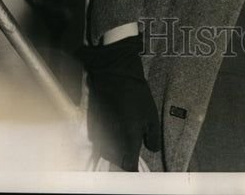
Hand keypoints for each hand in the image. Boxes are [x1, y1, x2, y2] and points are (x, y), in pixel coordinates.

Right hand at [78, 35, 160, 170]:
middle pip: (116, 161)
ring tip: (124, 136)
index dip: (133, 170)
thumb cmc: (136, 94)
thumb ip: (152, 137)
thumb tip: (152, 149)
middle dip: (124, 158)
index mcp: (127, 142)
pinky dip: (107, 137)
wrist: (114, 74)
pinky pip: (100, 138)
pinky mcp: (92, 124)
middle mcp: (110, 142)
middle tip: (132, 149)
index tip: (137, 170)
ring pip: (107, 150)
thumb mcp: (151, 115)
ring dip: (115, 148)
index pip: (128, 167)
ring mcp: (99, 134)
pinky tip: (115, 125)